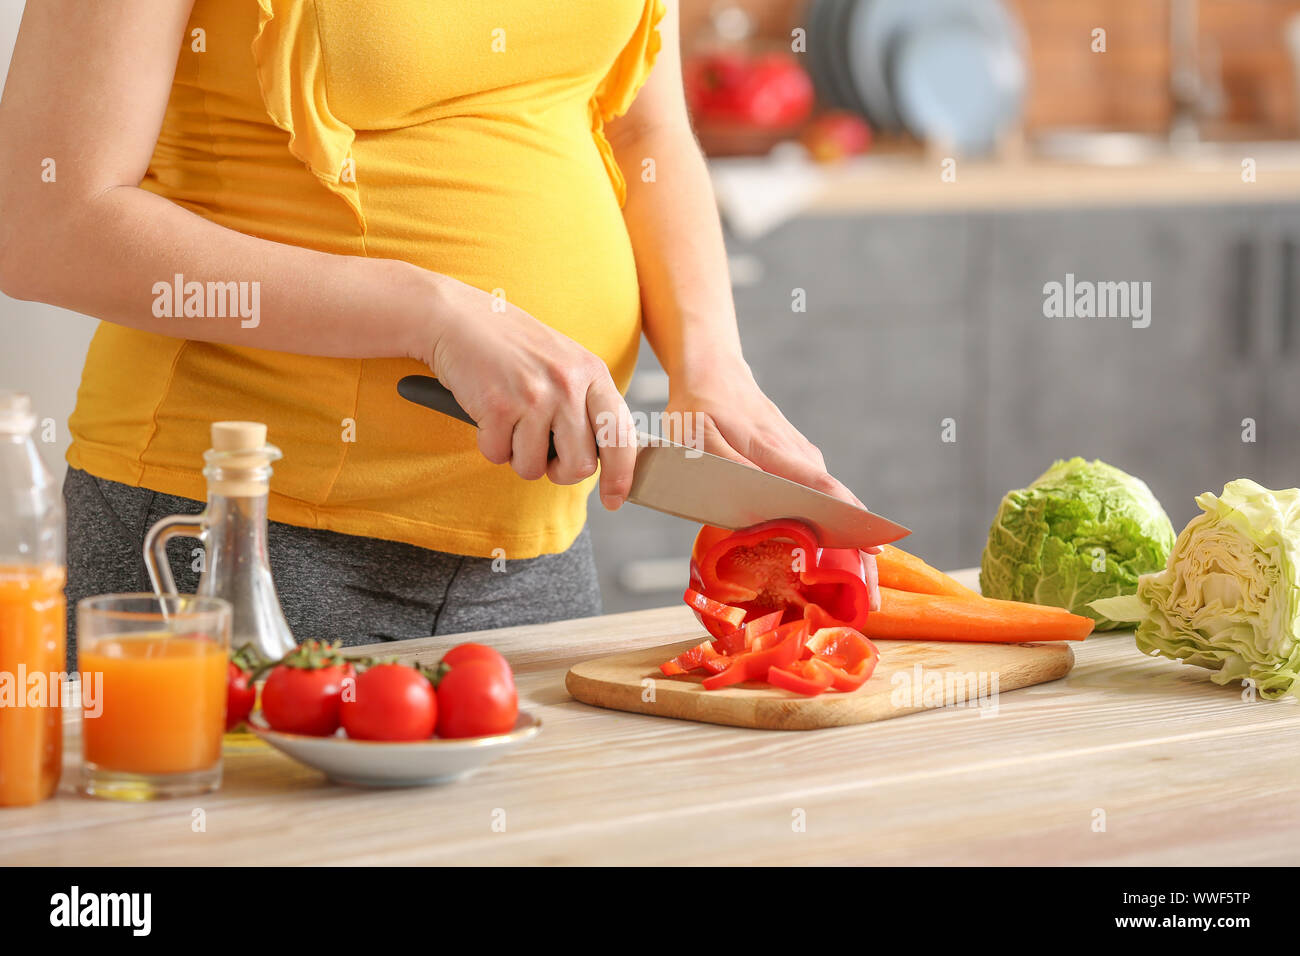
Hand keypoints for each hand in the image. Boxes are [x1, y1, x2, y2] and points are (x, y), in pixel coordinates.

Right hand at [423, 276, 636, 508]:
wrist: (458, 318)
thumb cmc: (511, 346)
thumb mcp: (563, 363)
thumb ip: (585, 402)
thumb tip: (602, 457)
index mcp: (592, 373)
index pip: (621, 435)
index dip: (621, 475)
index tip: (614, 499)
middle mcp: (568, 384)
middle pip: (581, 465)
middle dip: (560, 472)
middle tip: (544, 456)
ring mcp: (534, 395)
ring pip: (534, 467)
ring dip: (517, 456)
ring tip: (510, 422)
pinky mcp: (497, 406)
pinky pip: (498, 455)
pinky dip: (489, 443)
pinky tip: (488, 413)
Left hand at [664, 355, 881, 557]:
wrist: (712, 371)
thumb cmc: (700, 407)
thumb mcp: (697, 436)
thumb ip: (726, 467)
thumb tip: (756, 499)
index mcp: (773, 450)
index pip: (820, 487)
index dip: (845, 516)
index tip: (871, 542)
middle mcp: (795, 453)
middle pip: (834, 498)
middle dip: (856, 538)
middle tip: (871, 579)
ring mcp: (797, 454)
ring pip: (825, 495)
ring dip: (841, 531)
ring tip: (855, 572)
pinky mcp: (793, 457)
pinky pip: (814, 489)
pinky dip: (824, 515)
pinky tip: (825, 542)